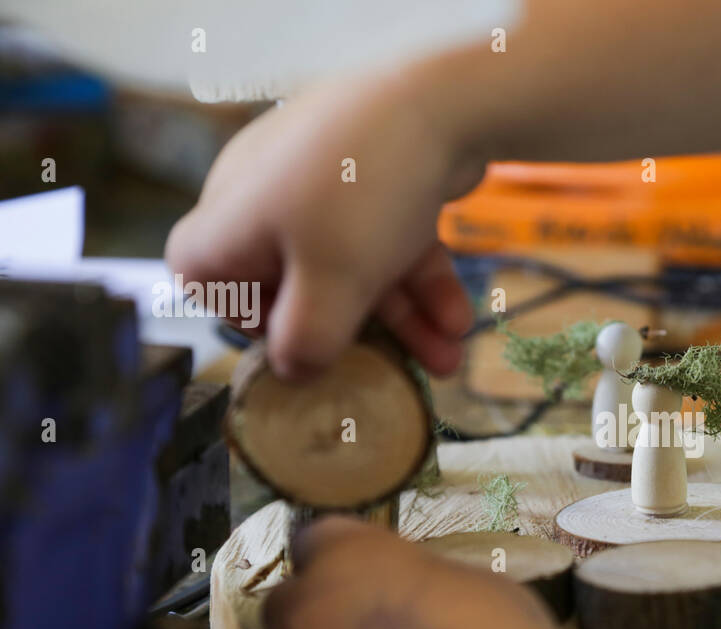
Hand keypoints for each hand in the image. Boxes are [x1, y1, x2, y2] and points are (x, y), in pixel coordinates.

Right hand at [166, 69, 483, 380]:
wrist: (442, 102)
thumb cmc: (360, 194)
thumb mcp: (332, 285)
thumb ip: (306, 341)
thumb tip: (293, 372)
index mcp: (231, 217)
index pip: (201, 273)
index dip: (241, 316)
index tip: (289, 338)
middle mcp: (268, 196)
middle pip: (297, 283)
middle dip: (355, 334)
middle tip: (392, 371)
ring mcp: (324, 184)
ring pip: (355, 268)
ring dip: (402, 319)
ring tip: (448, 359)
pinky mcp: (374, 178)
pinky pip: (387, 240)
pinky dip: (419, 280)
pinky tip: (458, 321)